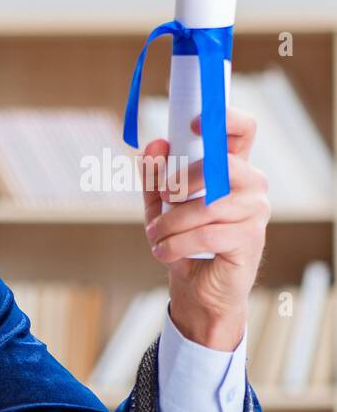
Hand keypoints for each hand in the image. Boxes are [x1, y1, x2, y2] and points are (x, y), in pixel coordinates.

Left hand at [141, 106, 267, 350]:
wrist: (199, 291)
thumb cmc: (185, 242)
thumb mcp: (160, 207)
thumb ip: (155, 176)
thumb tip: (155, 144)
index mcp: (232, 169)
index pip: (243, 131)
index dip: (224, 120)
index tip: (194, 124)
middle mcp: (251, 185)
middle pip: (221, 165)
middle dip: (181, 183)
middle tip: (161, 202)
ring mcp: (256, 212)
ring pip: (208, 206)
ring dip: (170, 223)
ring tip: (155, 236)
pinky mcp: (250, 240)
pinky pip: (207, 234)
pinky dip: (177, 245)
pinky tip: (165, 252)